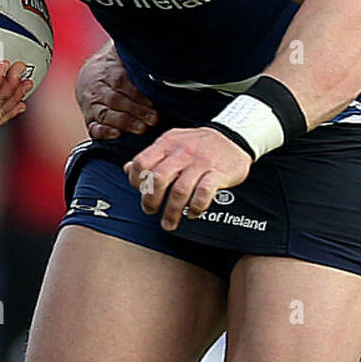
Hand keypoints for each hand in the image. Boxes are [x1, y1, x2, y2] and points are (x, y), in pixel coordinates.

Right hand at [76, 42, 156, 139]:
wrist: (89, 74)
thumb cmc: (115, 65)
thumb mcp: (122, 54)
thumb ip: (134, 53)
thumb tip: (153, 50)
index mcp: (106, 70)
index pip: (120, 82)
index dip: (136, 93)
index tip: (153, 102)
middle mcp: (96, 88)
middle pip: (115, 100)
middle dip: (136, 110)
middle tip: (154, 118)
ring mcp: (91, 105)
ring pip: (105, 115)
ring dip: (125, 123)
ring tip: (142, 128)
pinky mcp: (89, 119)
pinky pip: (93, 127)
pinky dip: (104, 132)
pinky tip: (117, 135)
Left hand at [124, 127, 250, 230]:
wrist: (232, 138)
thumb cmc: (197, 145)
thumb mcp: (171, 143)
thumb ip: (150, 157)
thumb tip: (127, 170)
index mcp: (167, 143)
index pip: (142, 162)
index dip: (136, 180)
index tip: (140, 192)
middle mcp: (182, 151)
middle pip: (158, 178)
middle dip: (151, 200)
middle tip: (150, 211)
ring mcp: (201, 162)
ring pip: (180, 190)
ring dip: (172, 212)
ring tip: (169, 223)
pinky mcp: (218, 173)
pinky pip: (203, 193)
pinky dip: (195, 207)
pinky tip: (192, 213)